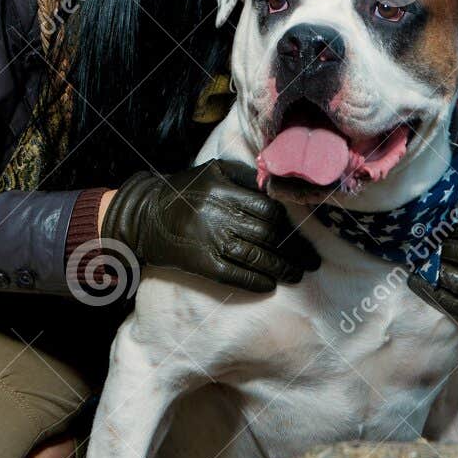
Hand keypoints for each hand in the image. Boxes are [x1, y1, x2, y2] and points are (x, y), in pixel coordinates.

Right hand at [100, 159, 320, 292]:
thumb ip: (243, 178)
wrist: (145, 215)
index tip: (303, 233)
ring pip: (256, 256)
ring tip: (299, 274)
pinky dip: (256, 281)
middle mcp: (219, 215)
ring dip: (282, 268)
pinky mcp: (201, 263)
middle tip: (312, 260)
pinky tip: (271, 284)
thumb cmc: (184, 192)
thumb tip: (277, 188)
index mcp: (224, 191)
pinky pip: (234, 275)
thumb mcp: (212, 173)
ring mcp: (210, 241)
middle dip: (294, 250)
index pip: (269, 209)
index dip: (290, 224)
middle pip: (268, 235)